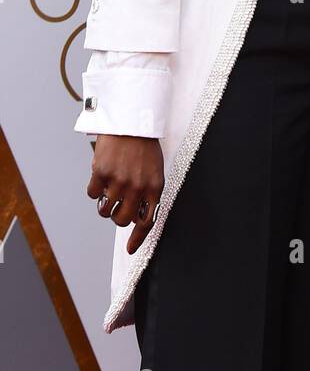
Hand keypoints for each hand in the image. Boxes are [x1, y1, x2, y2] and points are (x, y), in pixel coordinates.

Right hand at [87, 134, 164, 254]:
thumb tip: (137, 216)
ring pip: (105, 210)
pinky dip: (94, 189)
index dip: (137, 238)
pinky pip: (93, 195)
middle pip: (122, 220)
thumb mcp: (155, 170)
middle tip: (117, 204)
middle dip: (118, 216)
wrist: (131, 121)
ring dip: (104, 205)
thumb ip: (148, 193)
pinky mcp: (101, 173)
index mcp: (155, 187)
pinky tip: (100, 177)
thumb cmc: (144, 146)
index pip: (147, 221)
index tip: (130, 249)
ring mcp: (119, 180)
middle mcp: (137, 187)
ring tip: (108, 190)